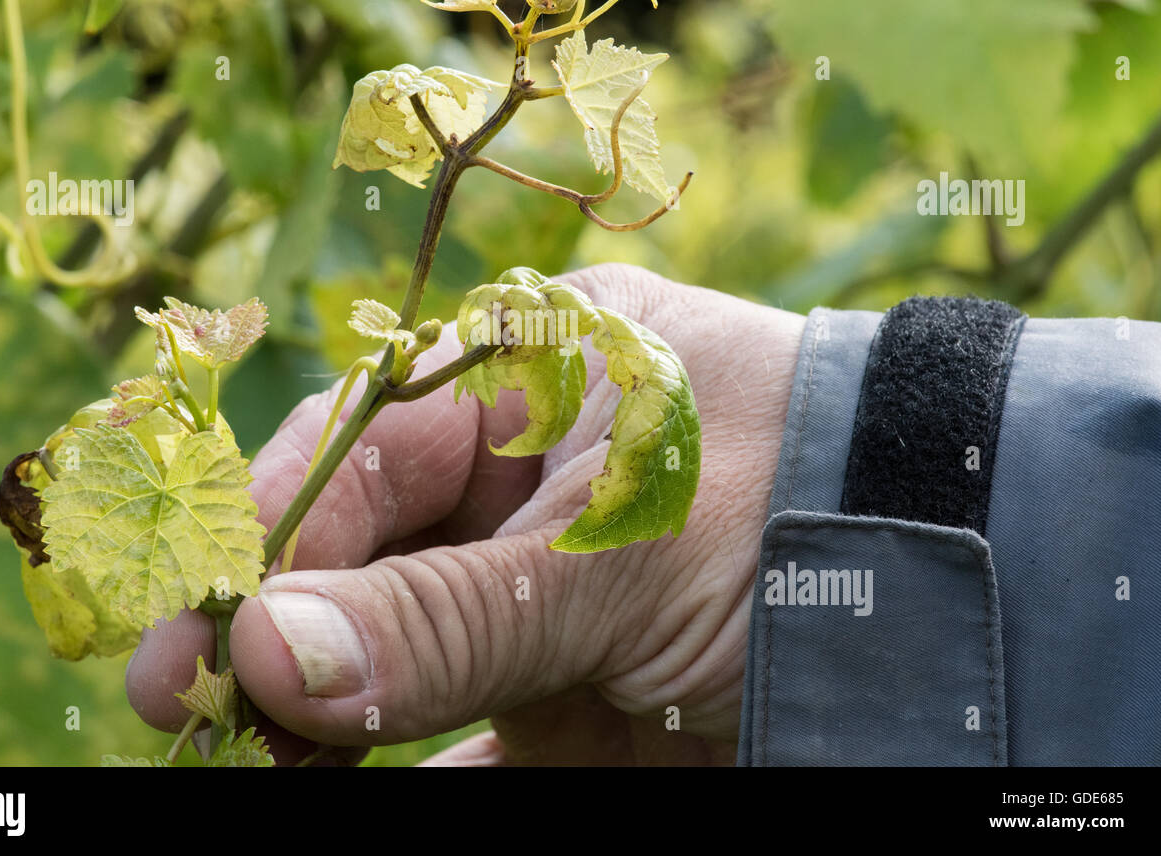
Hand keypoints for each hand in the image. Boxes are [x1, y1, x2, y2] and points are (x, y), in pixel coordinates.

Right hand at [125, 263, 804, 764]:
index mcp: (531, 380)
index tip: (207, 627)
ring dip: (333, 705)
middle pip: (365, 554)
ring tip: (265, 758)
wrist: (965, 592)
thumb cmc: (796, 508)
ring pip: (402, 646)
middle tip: (195, 707)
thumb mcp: (616, 552)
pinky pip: (469, 728)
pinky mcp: (574, 686)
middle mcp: (523, 480)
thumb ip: (444, 611)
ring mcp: (544, 587)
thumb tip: (263, 654)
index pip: (365, 452)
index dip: (275, 535)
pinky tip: (361, 780)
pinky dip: (420, 762)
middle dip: (288, 626)